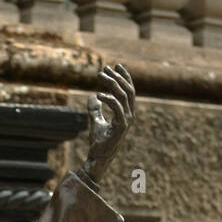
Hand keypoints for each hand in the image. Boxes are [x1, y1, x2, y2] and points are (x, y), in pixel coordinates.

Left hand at [82, 64, 134, 183]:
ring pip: (123, 96)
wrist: (98, 156)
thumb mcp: (95, 120)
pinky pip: (117, 107)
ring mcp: (126, 120)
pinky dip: (109, 99)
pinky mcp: (121, 126)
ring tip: (100, 75)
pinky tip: (98, 95)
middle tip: (105, 68)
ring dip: (112, 83)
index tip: (116, 65)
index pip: (129, 90)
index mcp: (126, 112)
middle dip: (117, 77)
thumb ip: (95, 108)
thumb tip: (92, 97)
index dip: (125, 76)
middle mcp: (129, 114)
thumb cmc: (99, 140)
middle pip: (128, 90)